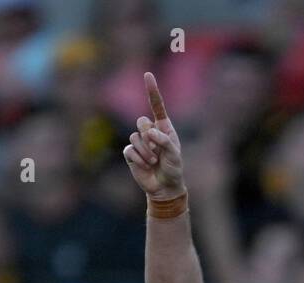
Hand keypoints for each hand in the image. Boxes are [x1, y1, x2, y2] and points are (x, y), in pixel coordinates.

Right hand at [123, 72, 185, 200]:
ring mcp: (139, 141)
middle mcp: (150, 131)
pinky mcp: (130, 153)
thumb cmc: (173, 168)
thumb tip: (149, 132)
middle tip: (158, 151)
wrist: (164, 187)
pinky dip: (139, 158)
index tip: (148, 74)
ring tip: (154, 161)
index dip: (152, 90)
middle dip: (149, 137)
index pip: (156, 105)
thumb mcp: (174, 153)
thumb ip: (164, 140)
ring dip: (146, 151)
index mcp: (163, 127)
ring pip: (134, 136)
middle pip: (141, 121)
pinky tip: (146, 165)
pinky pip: (129, 149)